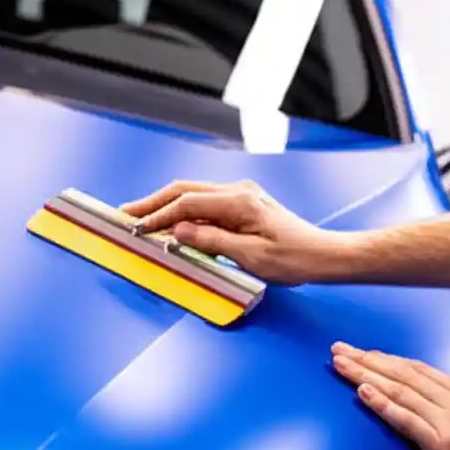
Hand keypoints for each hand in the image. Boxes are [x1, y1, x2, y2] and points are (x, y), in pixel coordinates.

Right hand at [120, 180, 350, 284]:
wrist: (322, 255)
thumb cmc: (293, 258)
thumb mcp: (250, 256)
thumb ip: (211, 242)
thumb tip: (178, 232)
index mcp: (239, 201)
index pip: (187, 203)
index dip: (159, 215)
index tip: (137, 227)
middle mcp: (238, 192)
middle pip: (184, 191)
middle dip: (154, 203)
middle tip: (126, 214)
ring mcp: (241, 196)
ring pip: (193, 196)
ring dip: (166, 207)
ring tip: (142, 218)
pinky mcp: (243, 206)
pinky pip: (205, 205)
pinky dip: (184, 214)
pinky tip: (172, 225)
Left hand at [330, 343, 449, 449]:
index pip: (419, 369)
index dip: (388, 360)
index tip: (365, 353)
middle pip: (402, 372)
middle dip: (367, 358)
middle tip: (340, 348)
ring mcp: (448, 421)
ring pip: (398, 390)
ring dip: (364, 374)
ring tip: (340, 364)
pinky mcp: (442, 444)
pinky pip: (405, 419)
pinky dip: (382, 403)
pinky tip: (362, 392)